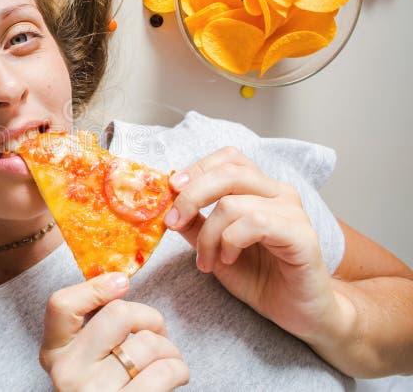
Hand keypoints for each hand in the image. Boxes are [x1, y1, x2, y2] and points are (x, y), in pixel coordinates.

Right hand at [40, 273, 188, 391]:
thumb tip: (118, 281)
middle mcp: (68, 374)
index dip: (95, 286)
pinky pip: (164, 371)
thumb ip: (93, 330)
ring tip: (169, 360)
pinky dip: (179, 368)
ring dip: (170, 348)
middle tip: (157, 331)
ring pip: (147, 343)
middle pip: (116, 316)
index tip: (122, 282)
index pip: (61, 306)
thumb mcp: (86, 362)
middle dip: (149, 317)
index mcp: (54, 355)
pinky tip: (176, 375)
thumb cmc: (107, 391)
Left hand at [165, 146, 338, 340]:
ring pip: (233, 203)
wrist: (298, 312)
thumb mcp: (214, 247)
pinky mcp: (302, 235)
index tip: (172, 189)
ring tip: (206, 260)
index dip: (198, 168)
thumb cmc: (260, 277)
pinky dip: (230, 242)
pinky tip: (229, 260)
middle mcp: (278, 193)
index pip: (229, 158)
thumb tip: (169, 205)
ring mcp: (293, 212)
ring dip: (208, 234)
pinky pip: (255, 223)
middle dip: (191, 195)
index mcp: (259, 189)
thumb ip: (195, 224)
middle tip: (173, 223)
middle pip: (229, 172)